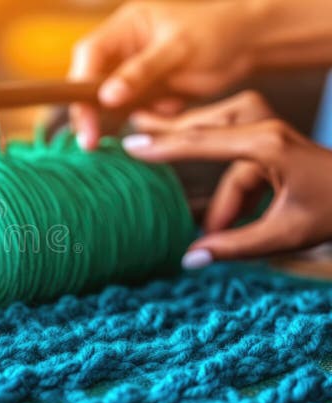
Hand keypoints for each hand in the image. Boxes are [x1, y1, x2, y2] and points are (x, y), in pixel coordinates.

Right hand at [70, 0, 258, 149]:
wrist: (250, 43)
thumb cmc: (217, 33)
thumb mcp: (178, 50)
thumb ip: (140, 72)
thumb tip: (106, 97)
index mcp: (124, 26)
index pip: (88, 56)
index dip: (79, 87)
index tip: (83, 118)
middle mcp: (122, 47)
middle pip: (90, 82)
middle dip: (91, 111)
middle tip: (90, 141)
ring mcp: (133, 70)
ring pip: (109, 100)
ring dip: (122, 116)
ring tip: (152, 114)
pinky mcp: (146, 89)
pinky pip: (132, 110)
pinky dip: (149, 116)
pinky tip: (174, 104)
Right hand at [123, 92, 331, 267]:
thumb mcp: (287, 234)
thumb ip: (236, 246)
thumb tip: (190, 259)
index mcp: (267, 145)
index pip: (200, 141)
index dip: (163, 147)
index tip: (131, 148)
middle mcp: (266, 128)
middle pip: (204, 127)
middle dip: (171, 138)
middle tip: (134, 142)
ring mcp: (270, 132)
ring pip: (217, 140)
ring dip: (198, 166)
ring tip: (166, 174)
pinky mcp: (274, 143)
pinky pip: (236, 161)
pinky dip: (226, 189)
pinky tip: (221, 221)